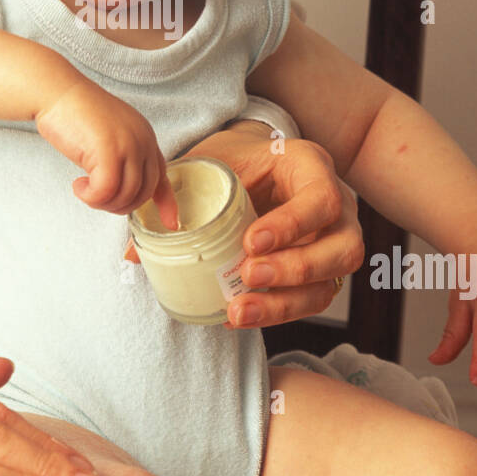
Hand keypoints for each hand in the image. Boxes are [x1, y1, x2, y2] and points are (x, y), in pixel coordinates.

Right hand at [36, 76, 178, 226]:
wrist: (56, 92)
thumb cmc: (75, 114)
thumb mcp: (109, 136)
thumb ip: (123, 156)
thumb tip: (123, 189)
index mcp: (146, 135)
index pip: (162, 175)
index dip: (167, 202)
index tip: (171, 223)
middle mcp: (143, 140)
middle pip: (144, 192)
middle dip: (120, 205)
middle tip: (97, 198)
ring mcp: (128, 145)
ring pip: (125, 196)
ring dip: (102, 202)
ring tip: (85, 189)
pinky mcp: (108, 152)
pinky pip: (105, 192)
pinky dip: (91, 197)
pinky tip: (78, 186)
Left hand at [125, 123, 362, 328]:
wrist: (251, 166)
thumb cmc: (233, 159)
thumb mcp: (208, 161)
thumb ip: (176, 192)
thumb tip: (133, 252)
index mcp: (311, 167)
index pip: (322, 198)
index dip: (292, 224)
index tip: (250, 242)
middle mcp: (336, 205)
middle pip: (343, 248)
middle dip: (296, 269)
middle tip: (247, 275)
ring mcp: (334, 240)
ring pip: (330, 282)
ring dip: (286, 302)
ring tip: (238, 310)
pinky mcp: (322, 271)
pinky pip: (312, 300)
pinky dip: (276, 312)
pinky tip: (237, 315)